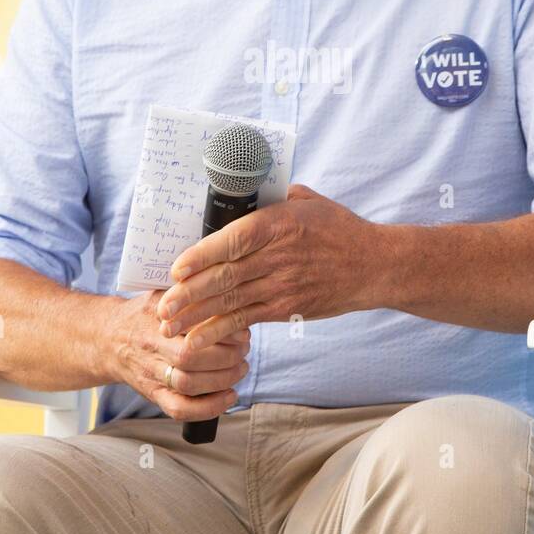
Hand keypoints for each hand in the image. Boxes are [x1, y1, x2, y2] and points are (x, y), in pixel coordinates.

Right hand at [109, 289, 250, 422]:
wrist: (107, 339)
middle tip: (244, 350)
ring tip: (241, 368)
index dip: (221, 332)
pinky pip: (179, 409)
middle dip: (226, 357)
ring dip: (222, 380)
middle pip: (189, 358)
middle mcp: (151, 348)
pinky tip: (229, 396)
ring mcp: (151, 374)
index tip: (242, 330)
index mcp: (154, 318)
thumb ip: (186, 289)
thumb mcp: (160, 293)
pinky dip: (209, 408)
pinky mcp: (153, 395)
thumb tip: (222, 279)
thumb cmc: (142, 314)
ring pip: (188, 385)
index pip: (190, 327)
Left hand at [154, 183, 378, 351]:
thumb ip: (274, 197)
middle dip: (188, 294)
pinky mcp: (285, 308)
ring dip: (196, 316)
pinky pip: (246, 320)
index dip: (200, 256)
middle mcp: (278, 257)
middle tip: (160, 305)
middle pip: (225, 277)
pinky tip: (196, 341)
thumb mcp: (307, 200)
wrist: (374, 265)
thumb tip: (243, 191)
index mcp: (279, 224)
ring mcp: (282, 286)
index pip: (232, 240)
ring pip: (230, 302)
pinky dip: (219, 332)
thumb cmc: (339, 229)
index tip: (176, 268)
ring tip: (167, 326)